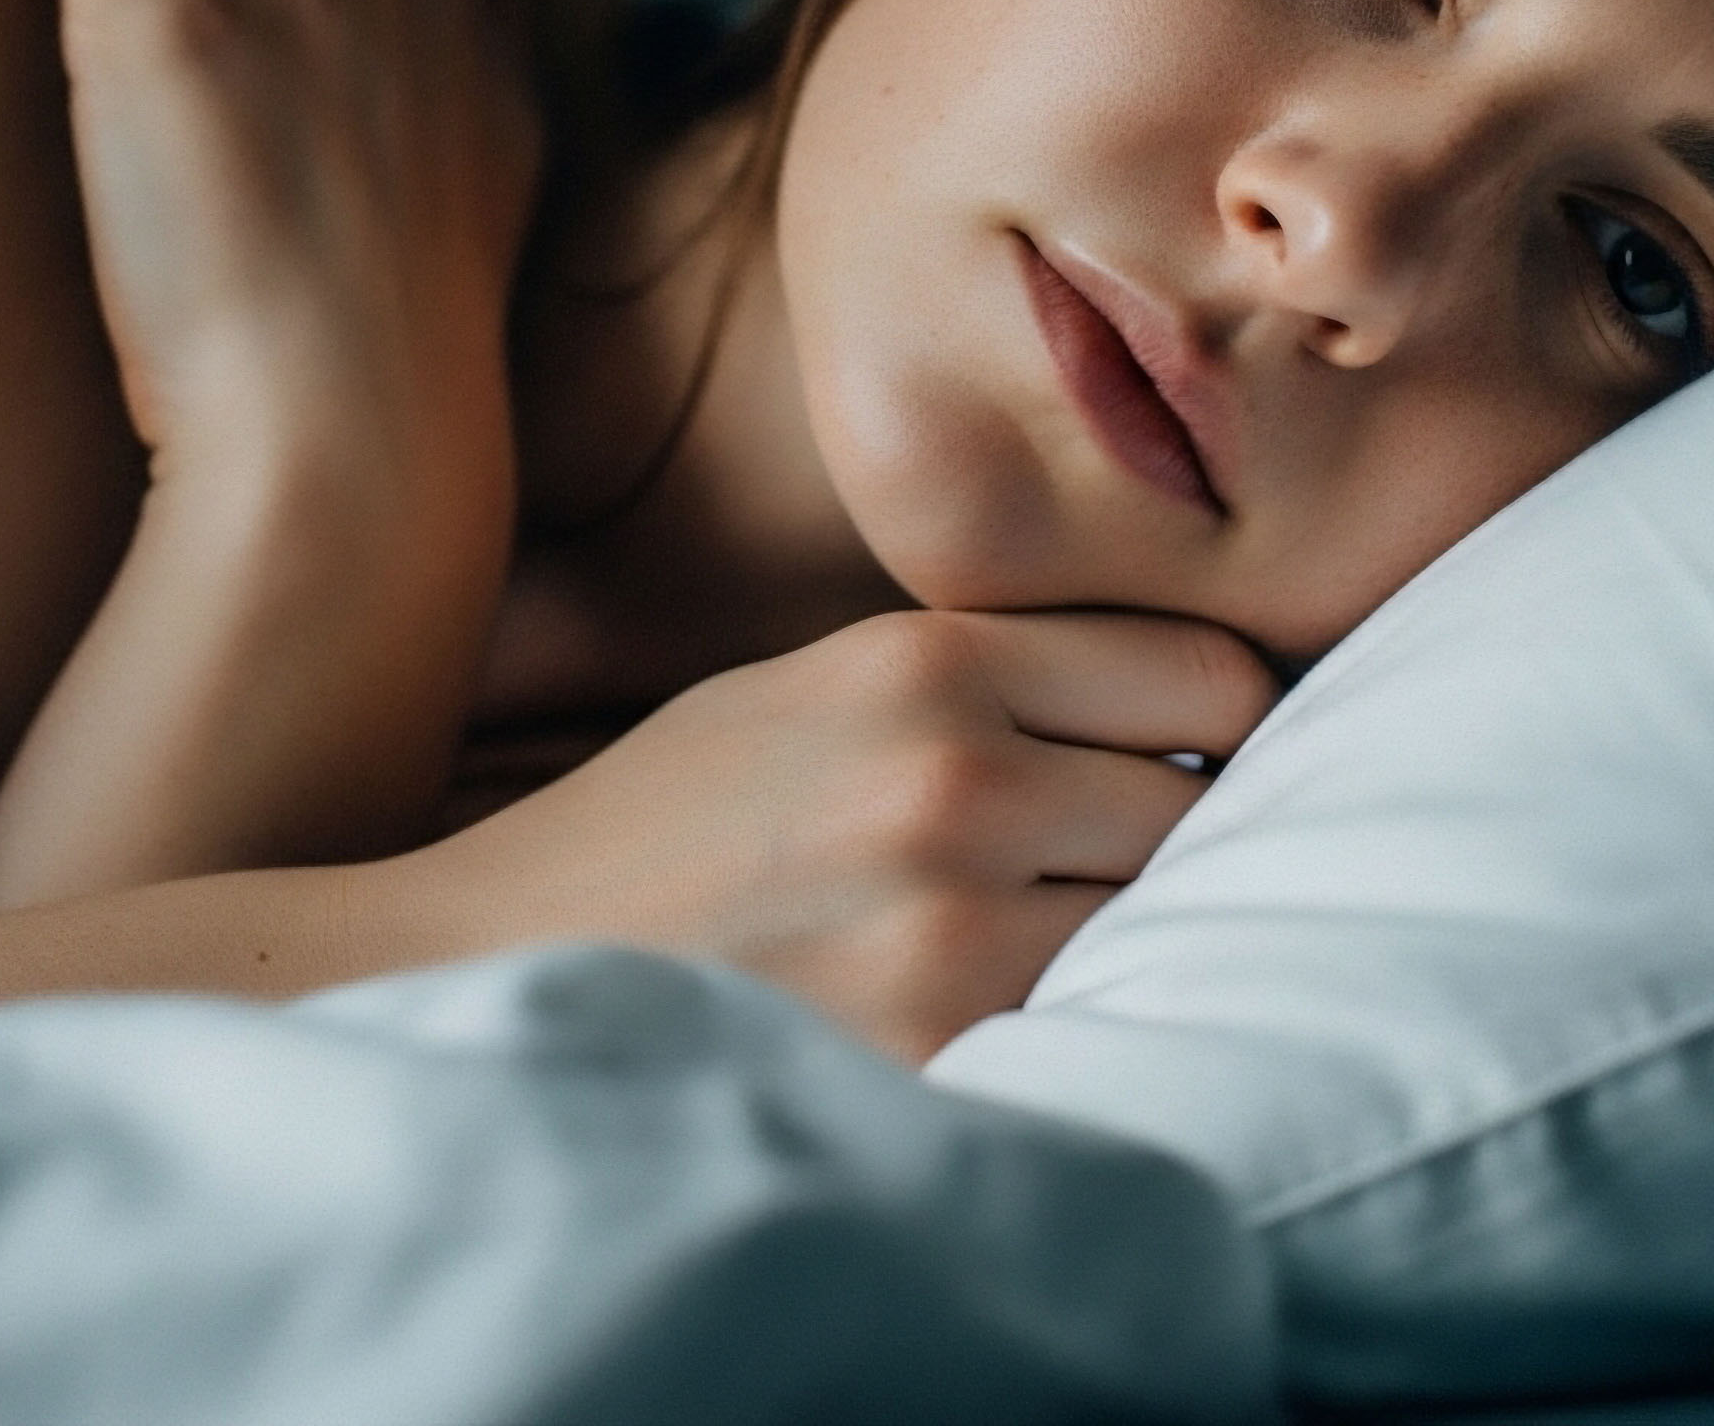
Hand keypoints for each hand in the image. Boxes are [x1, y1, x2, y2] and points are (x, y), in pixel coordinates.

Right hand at [395, 609, 1279, 1061]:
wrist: (497, 962)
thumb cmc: (673, 824)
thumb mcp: (817, 685)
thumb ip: (992, 678)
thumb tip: (1196, 713)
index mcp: (927, 662)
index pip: (1211, 679)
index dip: (1216, 726)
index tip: (1182, 760)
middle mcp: (953, 779)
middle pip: (1202, 807)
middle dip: (1163, 838)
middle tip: (1085, 864)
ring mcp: (944, 927)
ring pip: (1155, 926)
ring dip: (1115, 938)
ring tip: (1016, 937)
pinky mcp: (930, 1052)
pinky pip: (1079, 1026)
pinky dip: (1057, 1021)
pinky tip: (970, 1005)